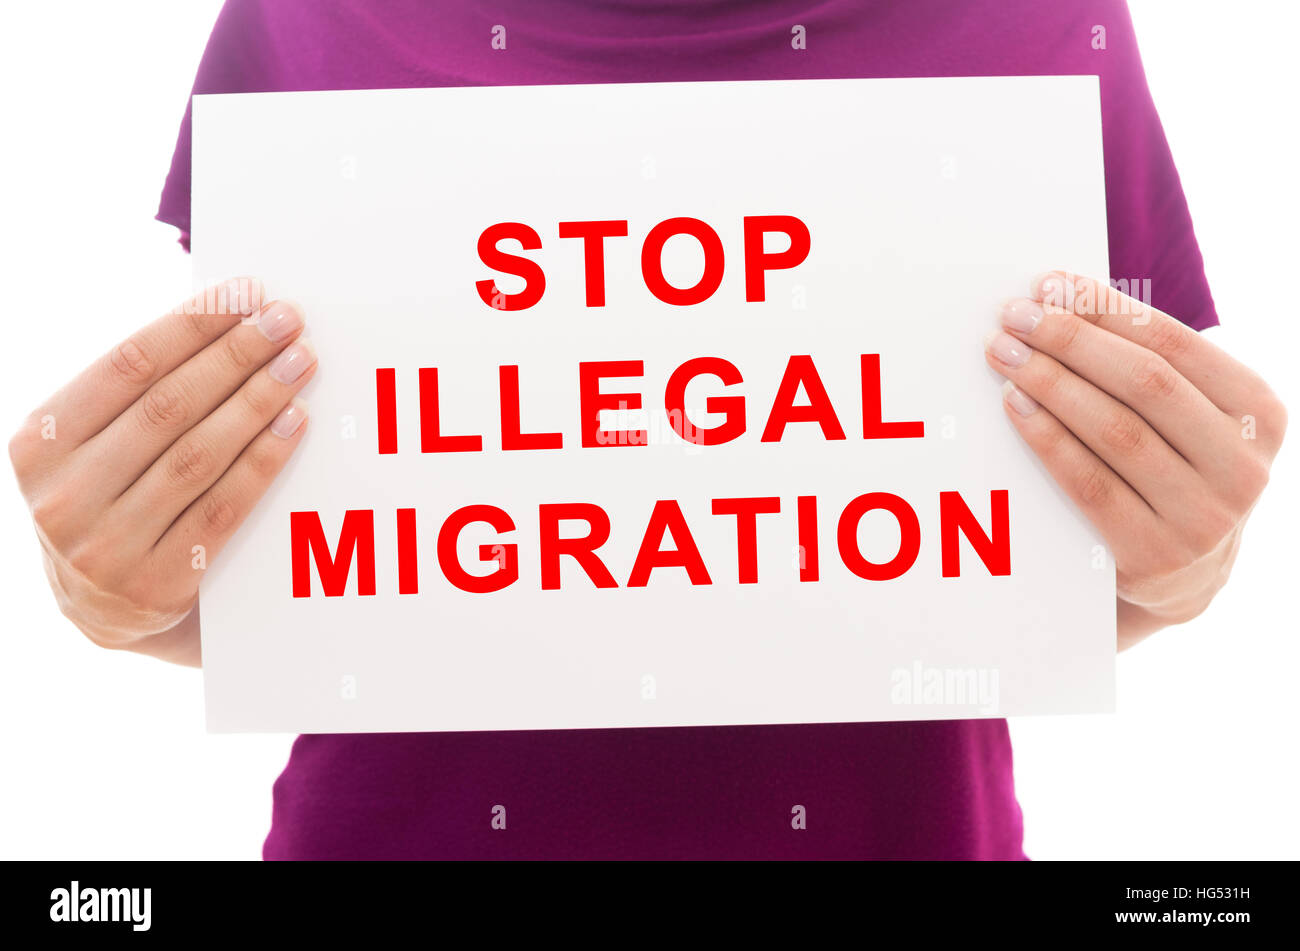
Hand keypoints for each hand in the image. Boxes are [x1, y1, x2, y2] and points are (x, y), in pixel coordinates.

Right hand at [8, 278, 315, 665]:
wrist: (103, 612)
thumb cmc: (112, 500)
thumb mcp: (96, 446)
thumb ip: (138, 393)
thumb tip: (225, 315)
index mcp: (39, 443)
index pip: (127, 365)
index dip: (193, 325)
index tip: (246, 293)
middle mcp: (63, 495)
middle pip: (168, 406)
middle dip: (236, 355)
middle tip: (288, 320)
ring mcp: (105, 547)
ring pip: (198, 456)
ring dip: (258, 401)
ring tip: (300, 364)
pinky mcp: (155, 586)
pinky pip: (223, 509)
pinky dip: (263, 460)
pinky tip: (295, 423)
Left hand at [984, 272, 1285, 649]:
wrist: (1183, 575)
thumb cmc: (1173, 470)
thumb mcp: (1190, 419)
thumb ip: (1151, 366)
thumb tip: (1063, 296)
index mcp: (1258, 414)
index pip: (1175, 344)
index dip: (1107, 310)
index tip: (1050, 284)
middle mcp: (1242, 466)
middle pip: (1144, 383)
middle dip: (1071, 341)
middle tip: (1016, 316)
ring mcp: (1204, 518)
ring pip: (1115, 431)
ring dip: (1050, 384)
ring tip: (1005, 355)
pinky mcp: (1154, 556)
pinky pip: (1089, 484)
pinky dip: (1047, 438)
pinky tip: (1015, 407)